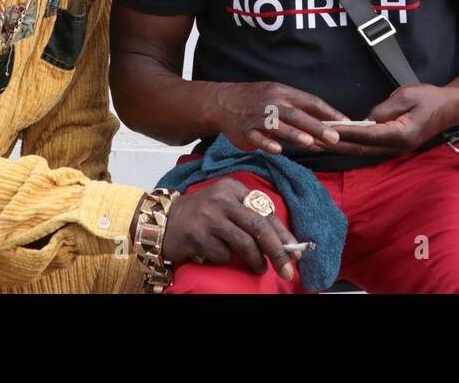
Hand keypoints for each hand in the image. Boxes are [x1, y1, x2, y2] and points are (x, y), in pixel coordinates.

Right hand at [161, 178, 299, 278]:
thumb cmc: (201, 214)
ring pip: (245, 243)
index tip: (295, 249)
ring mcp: (209, 217)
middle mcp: (222, 199)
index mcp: (233, 188)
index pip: (265, 210)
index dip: (282, 232)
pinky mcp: (198, 235)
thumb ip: (248, 216)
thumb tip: (281, 242)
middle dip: (278, 250)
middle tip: (287, 268)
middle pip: (259, 226)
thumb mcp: (225, 205)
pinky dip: (226, 259)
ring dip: (256, 260)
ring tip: (260, 268)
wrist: (163, 220)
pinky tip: (218, 254)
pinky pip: (223, 254)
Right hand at [208, 81, 345, 153]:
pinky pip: (257, 138)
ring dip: (294, 134)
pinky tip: (277, 150)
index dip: (329, 112)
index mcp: (284, 93)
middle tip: (334, 137)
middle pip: (297, 114)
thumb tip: (328, 124)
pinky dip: (267, 143)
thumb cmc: (258, 100)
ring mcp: (258, 117)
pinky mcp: (245, 131)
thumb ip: (301, 110)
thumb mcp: (278, 96)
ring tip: (310, 143)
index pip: (310, 101)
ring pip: (278, 125)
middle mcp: (272, 103)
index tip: (346, 123)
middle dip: (316, 126)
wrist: (223, 101)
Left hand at [324, 84, 458, 156]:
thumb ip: (384, 109)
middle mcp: (397, 147)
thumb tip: (365, 119)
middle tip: (312, 140)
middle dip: (335, 144)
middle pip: (360, 148)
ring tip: (316, 141)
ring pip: (362, 150)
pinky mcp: (392, 146)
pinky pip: (367, 147)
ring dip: (340, 146)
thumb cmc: (430, 98)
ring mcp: (395, 149)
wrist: (449, 108)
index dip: (346, 132)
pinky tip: (335, 140)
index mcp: (402, 134)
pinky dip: (350, 143)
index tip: (326, 129)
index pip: (367, 134)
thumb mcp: (406, 95)